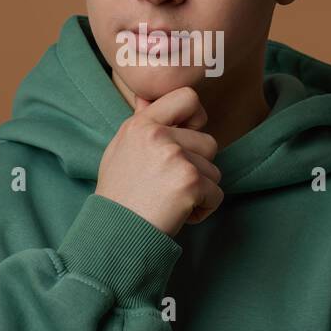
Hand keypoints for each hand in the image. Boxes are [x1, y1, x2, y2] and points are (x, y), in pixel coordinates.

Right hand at [95, 85, 223, 236]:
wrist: (114, 233)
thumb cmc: (118, 195)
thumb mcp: (120, 150)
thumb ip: (140, 124)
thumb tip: (147, 99)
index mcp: (141, 124)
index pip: (187, 97)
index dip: (195, 117)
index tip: (186, 138)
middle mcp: (158, 135)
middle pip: (208, 142)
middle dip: (197, 167)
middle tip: (170, 185)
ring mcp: (176, 157)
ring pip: (214, 170)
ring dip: (199, 190)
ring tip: (169, 200)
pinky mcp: (190, 181)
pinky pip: (216, 194)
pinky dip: (202, 209)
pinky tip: (177, 213)